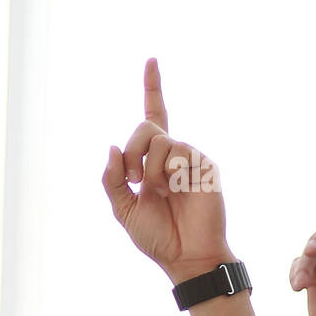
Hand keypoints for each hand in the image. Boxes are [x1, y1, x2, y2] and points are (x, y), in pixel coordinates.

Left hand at [101, 58, 233, 284]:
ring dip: (151, 169)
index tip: (152, 60)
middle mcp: (171, 155)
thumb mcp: (123, 209)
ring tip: (162, 192)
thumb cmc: (157, 236)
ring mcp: (189, 158)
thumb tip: (112, 147)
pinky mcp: (204, 164)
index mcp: (151, 161)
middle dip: (133, 152)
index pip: (152, 117)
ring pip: (159, 141)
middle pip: (145, 128)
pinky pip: (179, 152)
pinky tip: (179, 190)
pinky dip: (170, 173)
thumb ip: (112, 179)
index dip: (153, 87)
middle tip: (136, 181)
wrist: (187, 255)